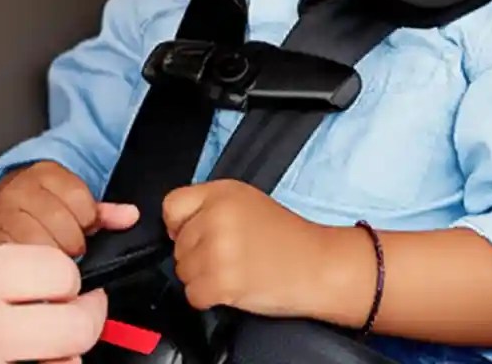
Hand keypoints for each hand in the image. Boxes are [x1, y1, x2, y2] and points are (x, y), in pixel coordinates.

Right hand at [0, 162, 139, 255]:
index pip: (80, 202)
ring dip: (53, 255)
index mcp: (46, 174)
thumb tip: (130, 216)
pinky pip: (19, 257)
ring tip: (54, 254)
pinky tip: (37, 264)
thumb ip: (104, 211)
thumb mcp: (75, 203)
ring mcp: (2, 213)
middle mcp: (19, 190)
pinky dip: (33, 265)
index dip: (88, 220)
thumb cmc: (44, 207)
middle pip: (60, 223)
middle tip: (70, 248)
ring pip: (40, 243)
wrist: (0, 209)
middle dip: (72, 242)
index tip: (84, 227)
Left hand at [163, 181, 330, 317]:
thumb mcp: (246, 203)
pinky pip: (193, 295)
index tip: (195, 235)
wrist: (319, 266)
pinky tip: (232, 289)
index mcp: (222, 193)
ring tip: (234, 273)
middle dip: (197, 256)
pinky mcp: (222, 281)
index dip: (179, 225)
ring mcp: (218, 250)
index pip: (171, 206)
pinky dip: (209, 299)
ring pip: (183, 271)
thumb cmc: (287, 239)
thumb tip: (173, 229)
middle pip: (177, 244)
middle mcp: (216, 217)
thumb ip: (209, 207)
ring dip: (203, 279)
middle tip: (229, 258)